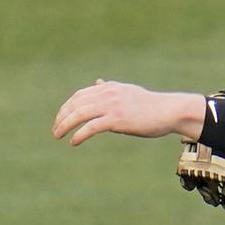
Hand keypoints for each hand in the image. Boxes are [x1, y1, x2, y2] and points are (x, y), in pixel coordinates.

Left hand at [53, 81, 205, 145]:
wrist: (169, 111)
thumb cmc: (152, 105)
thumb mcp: (127, 92)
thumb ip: (111, 88)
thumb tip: (98, 83)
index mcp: (109, 88)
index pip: (80, 95)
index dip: (67, 107)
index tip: (61, 118)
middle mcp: (107, 94)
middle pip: (75, 104)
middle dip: (62, 116)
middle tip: (55, 129)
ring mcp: (111, 106)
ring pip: (79, 114)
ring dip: (65, 125)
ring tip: (58, 135)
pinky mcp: (117, 119)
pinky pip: (91, 127)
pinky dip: (80, 134)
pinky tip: (74, 141)